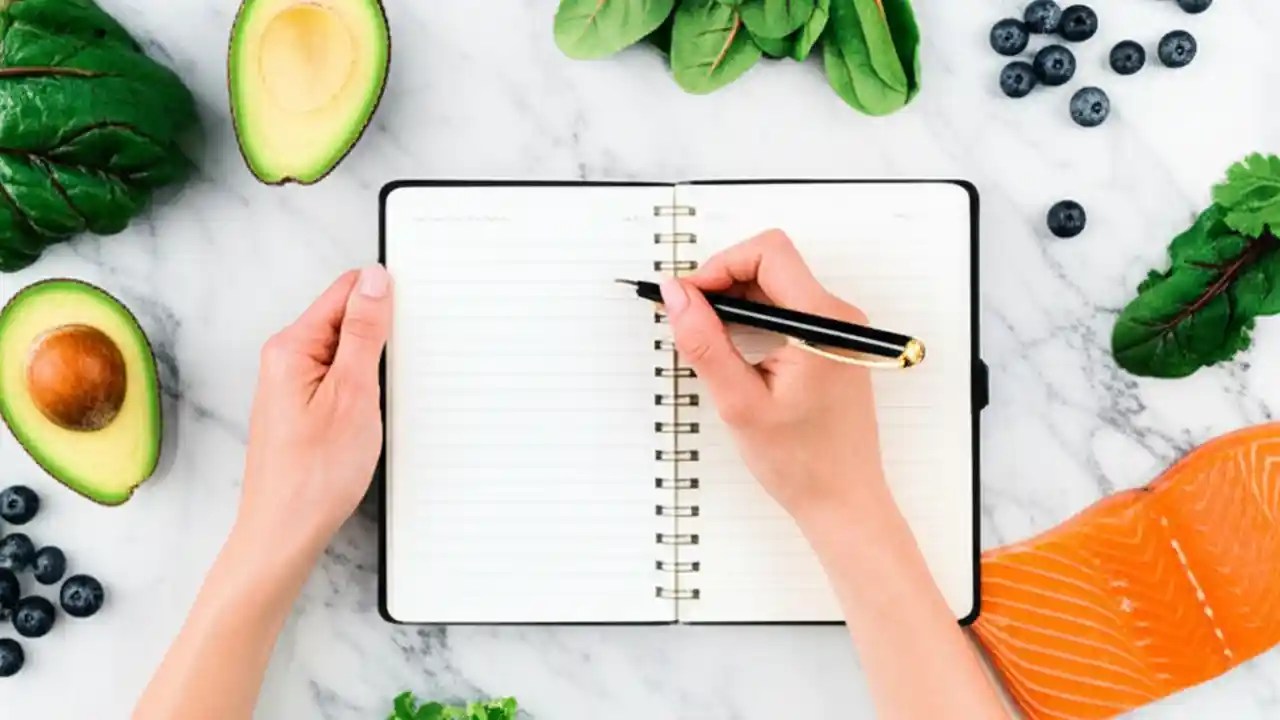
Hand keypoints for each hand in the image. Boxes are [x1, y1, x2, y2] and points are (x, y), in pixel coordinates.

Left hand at [237, 266, 392, 557]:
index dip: (383, 300)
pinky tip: (366, 417)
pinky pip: (339, 378)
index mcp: (292, 346)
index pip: (346, 292)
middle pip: (345, 319)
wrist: (285, 532)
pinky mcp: (300, 406)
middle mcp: (285, 358)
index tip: (408, 323)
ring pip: (345, 351)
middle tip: (389, 379)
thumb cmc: (314, 475)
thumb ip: (364, 332)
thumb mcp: (353, 394)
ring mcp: (291, 383)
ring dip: (371, 367)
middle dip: (379, 338)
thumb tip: (375, 281)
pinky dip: (360, 390)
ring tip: (375, 405)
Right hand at [661, 230, 887, 531]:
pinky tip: (731, 348)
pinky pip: (787, 309)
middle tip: (687, 317)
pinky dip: (752, 318)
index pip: (769, 253)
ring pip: (776, 286)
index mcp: (821, 322)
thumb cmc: (802, 462)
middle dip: (723, 282)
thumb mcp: (739, 402)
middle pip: (771, 265)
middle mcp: (838, 316)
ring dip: (735, 301)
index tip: (689, 296)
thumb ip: (704, 342)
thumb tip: (676, 295)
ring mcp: (838, 329)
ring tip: (705, 338)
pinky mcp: (831, 343)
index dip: (721, 264)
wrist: (844, 502)